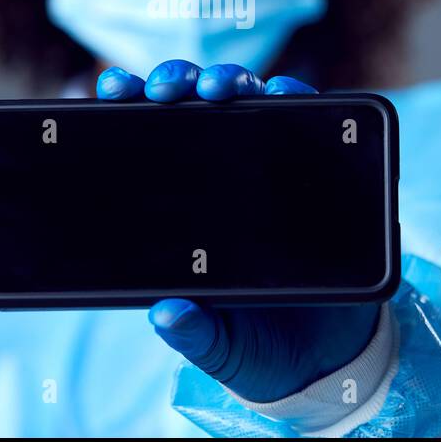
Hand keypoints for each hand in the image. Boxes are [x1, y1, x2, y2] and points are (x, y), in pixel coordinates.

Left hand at [97, 59, 381, 402]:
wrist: (330, 361)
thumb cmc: (258, 345)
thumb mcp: (219, 345)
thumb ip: (193, 333)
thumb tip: (165, 314)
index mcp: (183, 209)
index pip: (147, 142)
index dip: (127, 107)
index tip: (110, 89)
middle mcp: (222, 177)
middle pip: (193, 106)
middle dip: (174, 81)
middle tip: (163, 90)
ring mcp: (269, 168)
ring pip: (247, 101)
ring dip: (231, 80)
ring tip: (217, 88)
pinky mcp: (317, 170)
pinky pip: (310, 120)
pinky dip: (297, 98)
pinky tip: (284, 94)